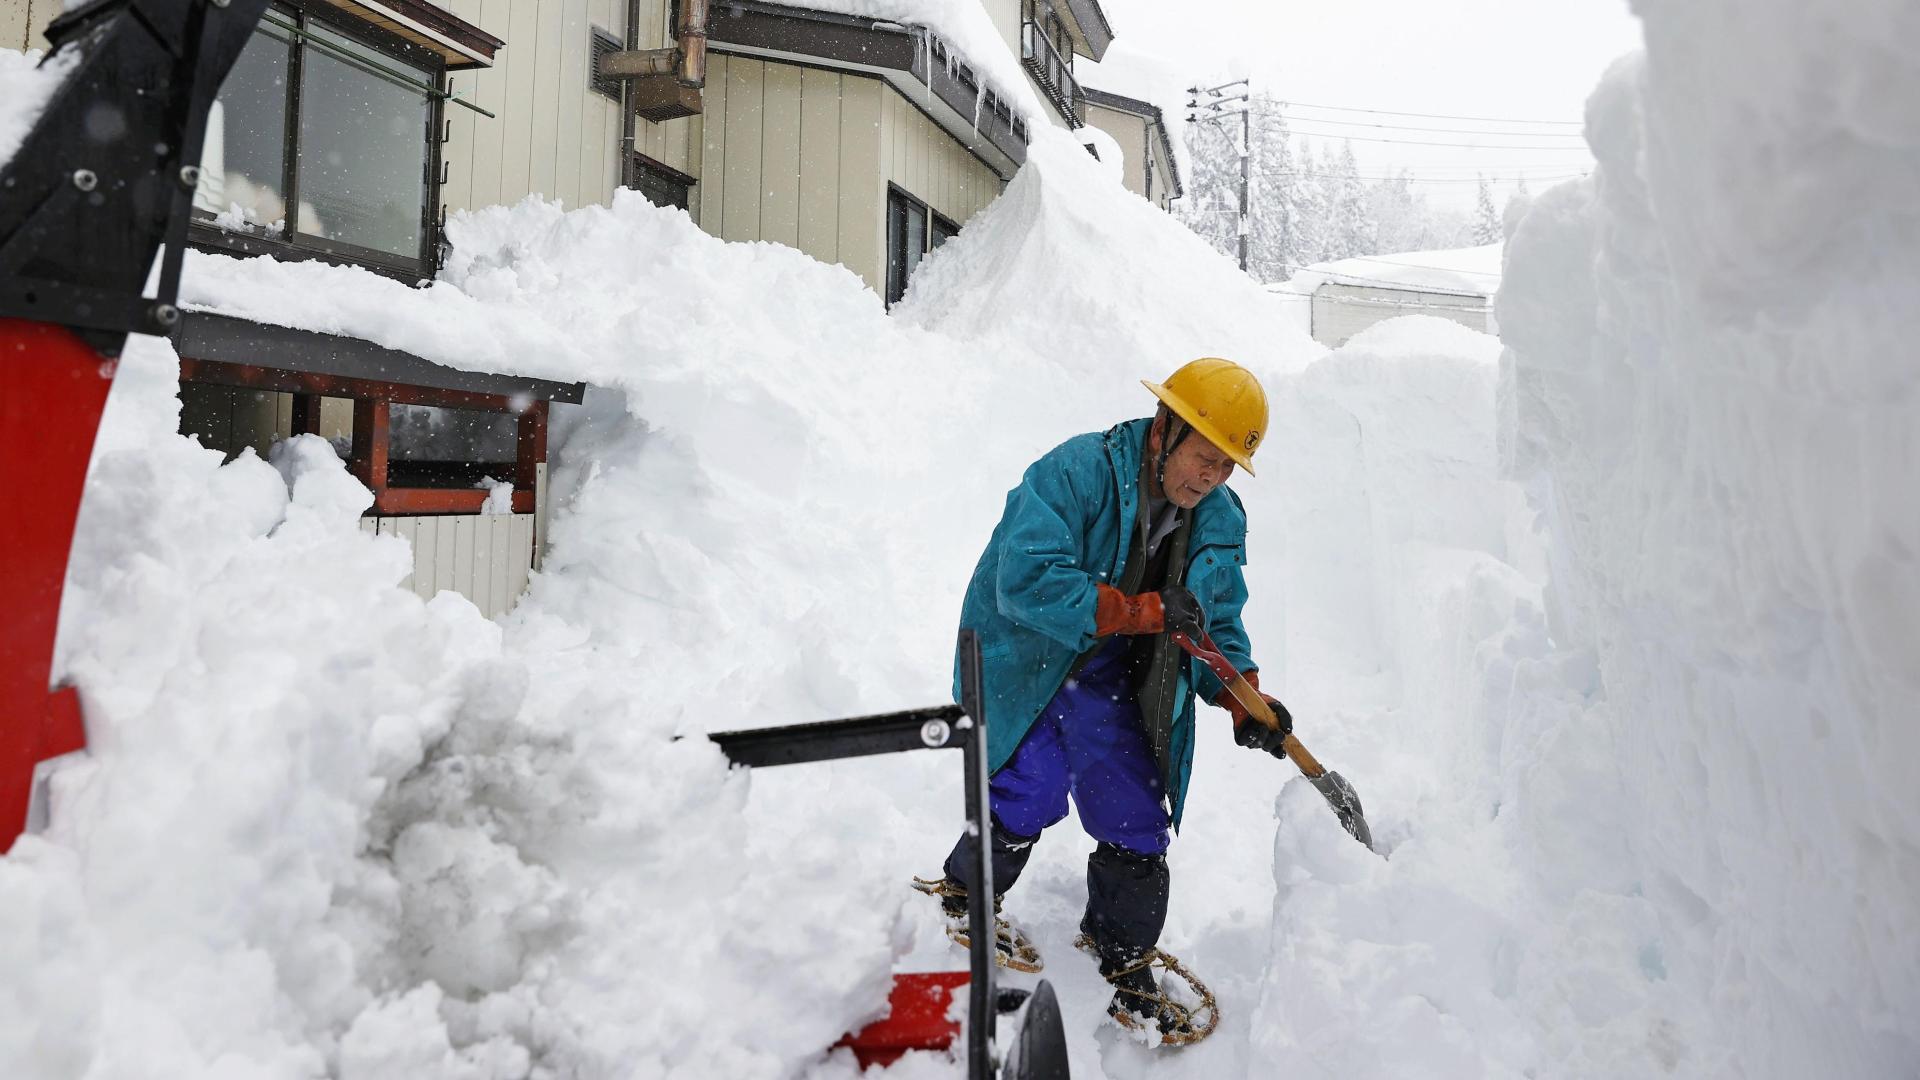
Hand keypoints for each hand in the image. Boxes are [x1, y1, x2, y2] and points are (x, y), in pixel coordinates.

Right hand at [1092, 584, 1206, 636]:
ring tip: (1193, 633)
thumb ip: (1174, 603)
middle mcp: (1186, 597)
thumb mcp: (1163, 597)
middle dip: (1197, 619)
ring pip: (1195, 620)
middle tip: (1199, 627)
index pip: (1192, 600)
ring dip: (1195, 627)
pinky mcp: (1184, 622)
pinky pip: (1195, 630)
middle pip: (1196, 610)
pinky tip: (1198, 639)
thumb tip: (1180, 612)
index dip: (1194, 609)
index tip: (1196, 616)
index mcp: (1181, 590)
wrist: (1142, 610)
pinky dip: (1197, 635)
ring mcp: (1186, 610)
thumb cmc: (1148, 605)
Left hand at [1218, 671, 1292, 756]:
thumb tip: (1289, 731)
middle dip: (1274, 742)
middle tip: (1278, 733)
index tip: (1283, 752)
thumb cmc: (1264, 703)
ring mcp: (1250, 739)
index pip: (1277, 750)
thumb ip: (1285, 718)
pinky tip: (1254, 733)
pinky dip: (1250, 737)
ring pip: (1257, 745)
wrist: (1247, 695)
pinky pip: (1244, 741)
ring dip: (1262, 737)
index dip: (1280, 753)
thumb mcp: (1278, 707)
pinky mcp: (1240, 736)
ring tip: (1264, 726)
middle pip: (1268, 748)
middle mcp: (1261, 740)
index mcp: (1272, 737)